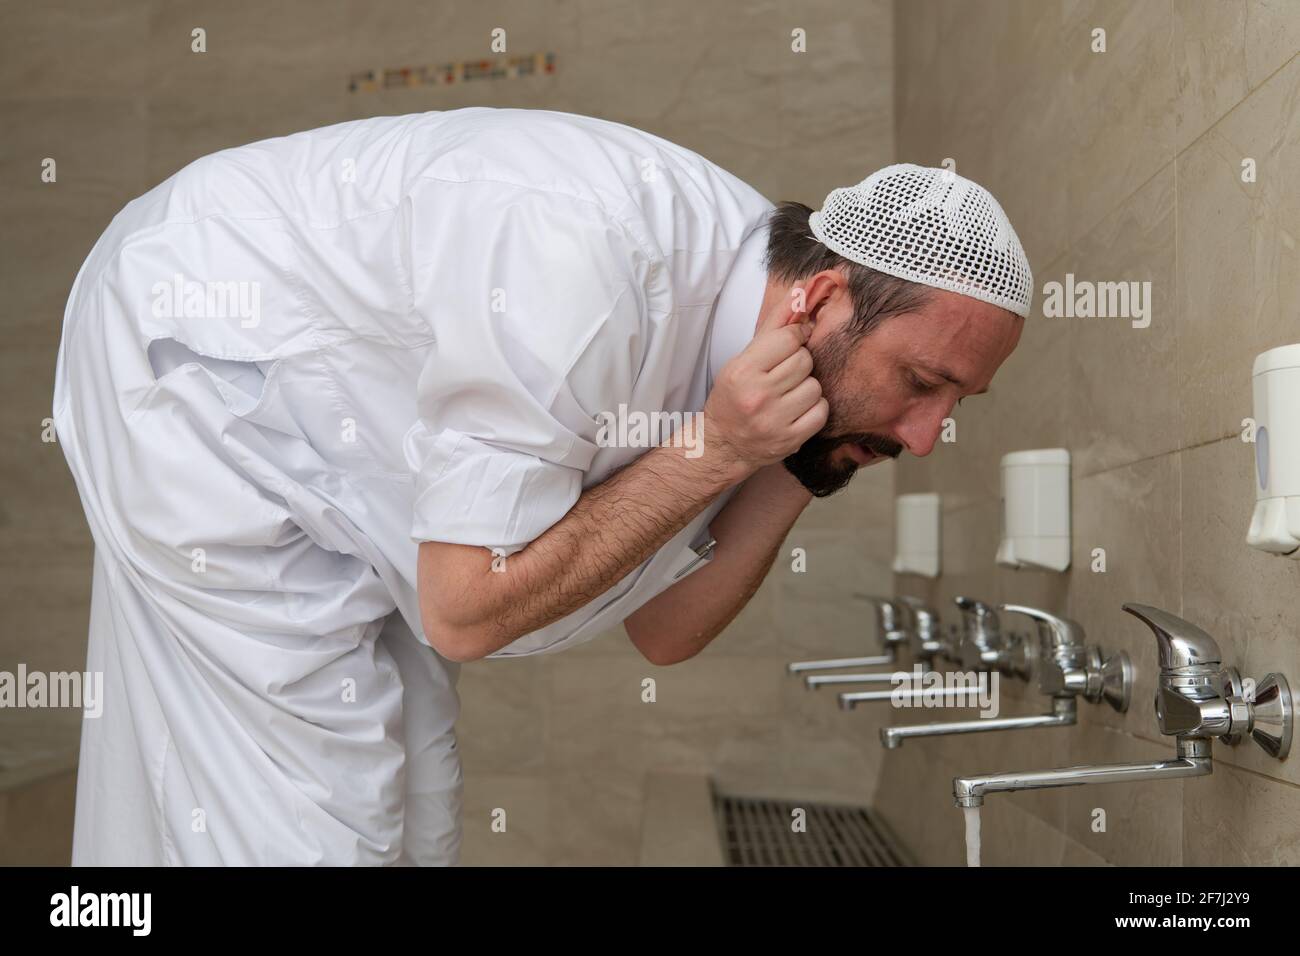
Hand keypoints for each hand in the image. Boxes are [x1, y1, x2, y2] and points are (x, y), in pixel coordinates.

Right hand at [702, 322, 828, 476]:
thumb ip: (775, 324)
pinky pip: (821, 411)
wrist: (724, 443)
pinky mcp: (790, 440)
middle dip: (800, 364)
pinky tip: (797, 411)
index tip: (792, 343)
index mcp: (743, 371)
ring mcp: (774, 420)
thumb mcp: (745, 357)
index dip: (796, 337)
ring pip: (816, 386)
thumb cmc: (735, 396)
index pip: (788, 338)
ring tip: (789, 395)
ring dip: (807, 388)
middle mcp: (758, 396)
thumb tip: (800, 289)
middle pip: (805, 361)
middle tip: (784, 375)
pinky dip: (814, 409)